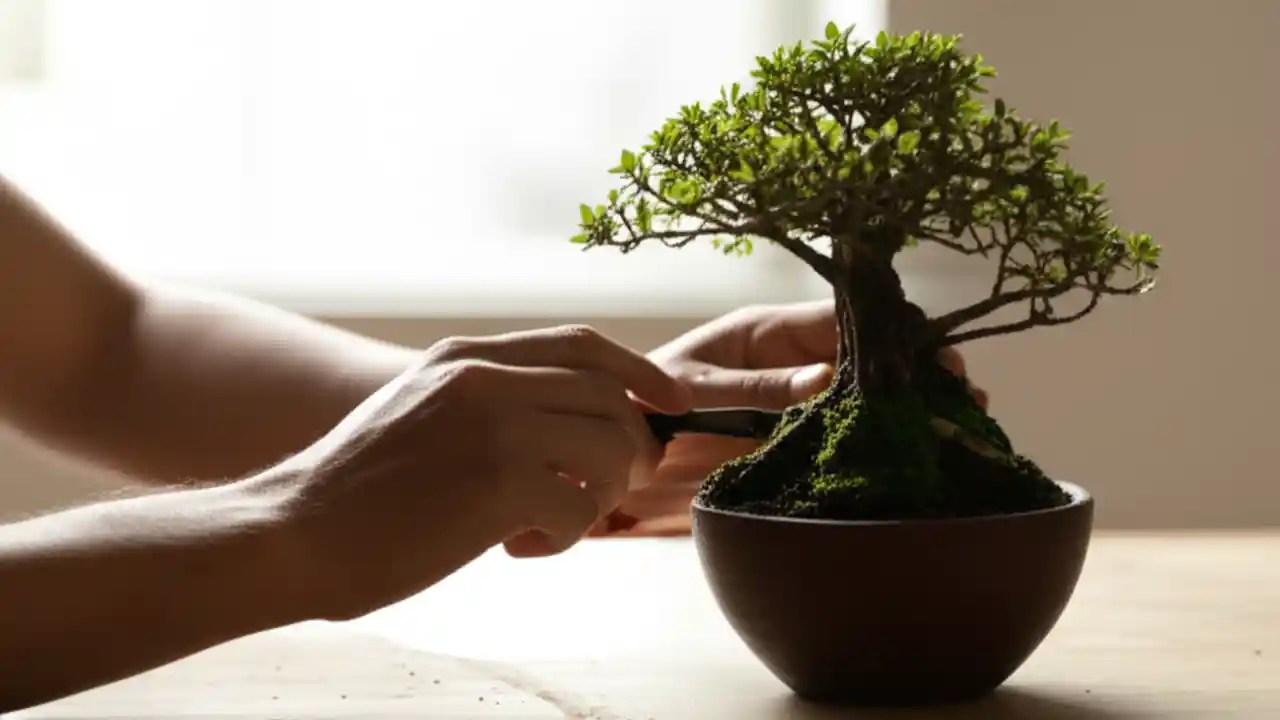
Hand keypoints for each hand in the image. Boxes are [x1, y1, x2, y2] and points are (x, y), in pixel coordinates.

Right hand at [279, 325, 689, 619]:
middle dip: (631, 449)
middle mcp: (484, 377)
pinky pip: (582, 508)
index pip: (582, 344)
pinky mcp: (497, 482)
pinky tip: (519, 547)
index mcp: (467, 356)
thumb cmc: (359, 490)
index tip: (671, 402)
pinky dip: (566, 537)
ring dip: (599, 496)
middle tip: (607, 491)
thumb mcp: (423, 411)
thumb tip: (577, 426)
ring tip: (549, 522)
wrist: (293, 531)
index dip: (640, 371)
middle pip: (612, 398)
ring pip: (611, 449)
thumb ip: (492, 402)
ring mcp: (493, 425)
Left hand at [590, 300, 987, 536]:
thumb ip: (756, 387)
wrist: (624, 428)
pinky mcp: (794, 415)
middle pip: (867, 347)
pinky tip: (916, 438)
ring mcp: (795, 382)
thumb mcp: (699, 388)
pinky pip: (845, 411)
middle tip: (965, 391)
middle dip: (916, 362)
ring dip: (908, 393)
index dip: (891, 330)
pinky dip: (881, 420)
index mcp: (769, 328)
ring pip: (865, 379)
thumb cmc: (653, 394)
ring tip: (961, 416)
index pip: (842, 317)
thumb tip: (825, 380)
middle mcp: (791, 350)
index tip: (932, 352)